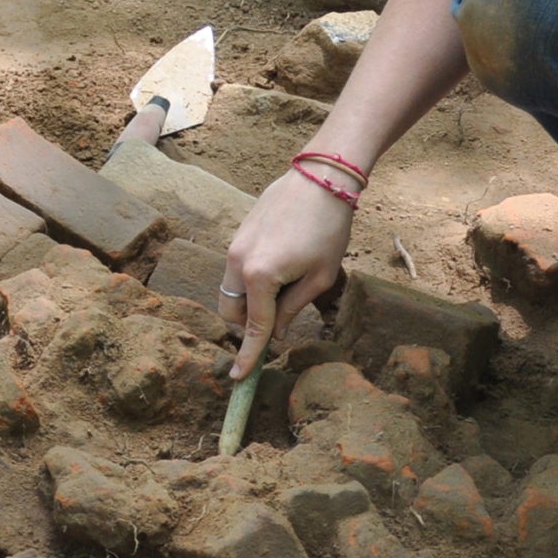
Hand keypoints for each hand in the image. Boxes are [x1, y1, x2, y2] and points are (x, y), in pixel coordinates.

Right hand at [223, 167, 358, 377]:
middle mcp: (237, 262)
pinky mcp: (238, 234)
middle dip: (247, 325)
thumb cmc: (328, 228)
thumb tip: (278, 330)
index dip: (248, 356)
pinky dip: (251, 279)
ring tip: (288, 283)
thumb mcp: (321, 277)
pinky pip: (236, 269)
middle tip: (280, 319)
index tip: (239, 379)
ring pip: (230, 290)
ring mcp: (234, 246)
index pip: (253, 327)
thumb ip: (294, 307)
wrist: (320, 178)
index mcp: (260, 277)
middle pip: (230, 312)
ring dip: (250, 300)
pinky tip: (283, 262)